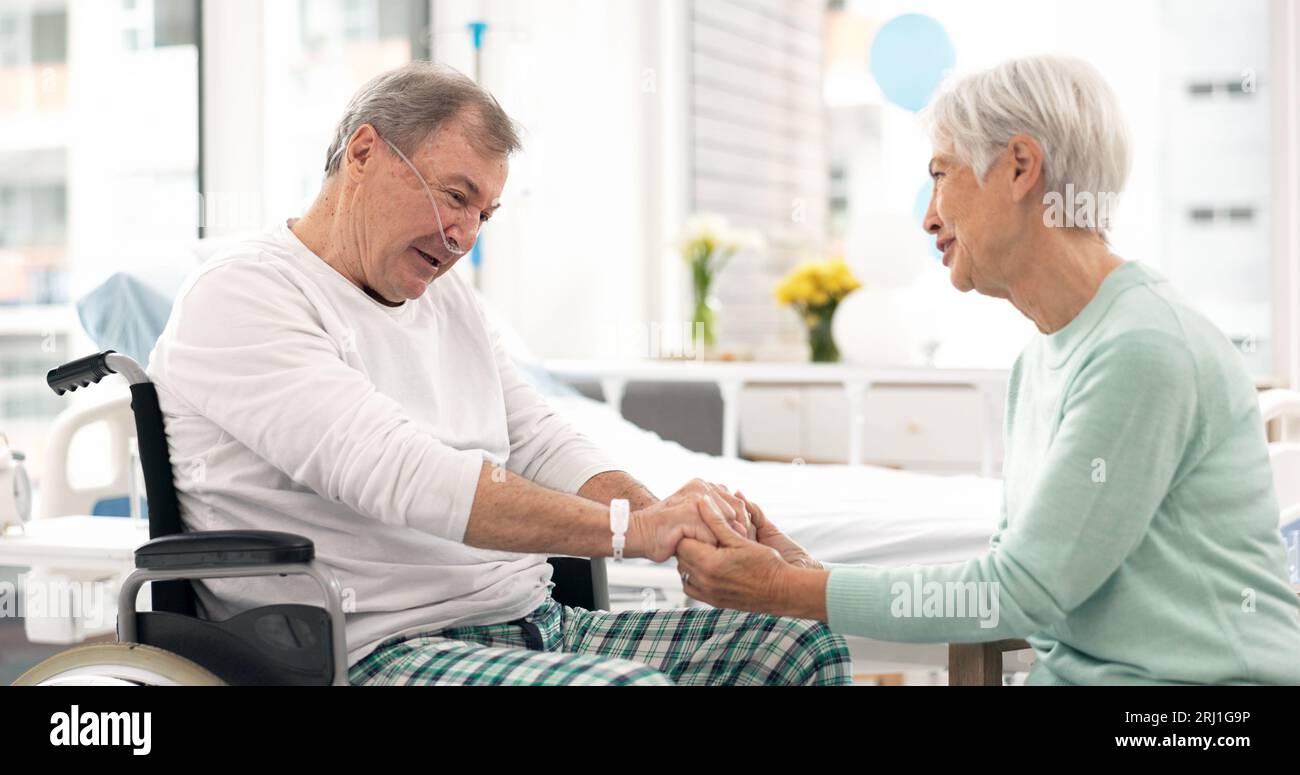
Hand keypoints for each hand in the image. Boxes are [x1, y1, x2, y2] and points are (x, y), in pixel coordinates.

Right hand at [627, 479, 745, 561]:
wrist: (639, 533)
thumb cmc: (667, 531)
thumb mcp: (697, 520)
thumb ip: (717, 519)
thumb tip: (742, 528)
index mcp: (703, 486)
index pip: (737, 504)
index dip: (744, 524)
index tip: (745, 541)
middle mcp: (700, 488)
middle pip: (735, 512)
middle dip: (739, 534)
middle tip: (739, 551)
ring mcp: (694, 499)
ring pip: (725, 524)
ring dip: (725, 542)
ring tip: (723, 555)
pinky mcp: (687, 513)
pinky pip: (710, 535)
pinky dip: (710, 547)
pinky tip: (707, 555)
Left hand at [676, 504, 829, 619]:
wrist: (783, 591)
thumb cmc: (766, 564)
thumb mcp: (740, 539)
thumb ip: (717, 521)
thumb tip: (701, 501)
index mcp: (709, 564)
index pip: (682, 543)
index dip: (688, 532)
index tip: (697, 526)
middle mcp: (705, 581)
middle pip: (680, 558)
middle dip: (688, 545)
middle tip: (701, 535)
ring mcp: (708, 594)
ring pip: (684, 573)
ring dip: (690, 560)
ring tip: (706, 550)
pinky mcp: (713, 601)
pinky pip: (691, 587)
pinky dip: (695, 576)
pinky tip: (709, 566)